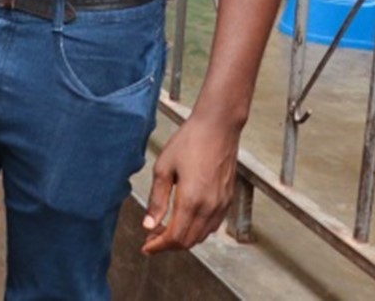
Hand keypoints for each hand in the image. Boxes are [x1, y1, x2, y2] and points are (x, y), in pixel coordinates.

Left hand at [141, 115, 240, 253]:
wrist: (218, 128)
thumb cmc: (189, 142)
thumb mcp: (164, 168)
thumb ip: (157, 199)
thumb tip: (149, 224)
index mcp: (191, 200)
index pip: (175, 237)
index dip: (159, 246)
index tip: (146, 247)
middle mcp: (210, 207)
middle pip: (188, 241)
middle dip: (168, 245)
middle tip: (151, 239)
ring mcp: (222, 205)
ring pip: (201, 236)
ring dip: (183, 239)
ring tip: (164, 231)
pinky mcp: (228, 200)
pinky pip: (212, 226)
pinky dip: (196, 231)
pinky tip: (184, 221)